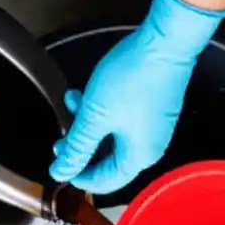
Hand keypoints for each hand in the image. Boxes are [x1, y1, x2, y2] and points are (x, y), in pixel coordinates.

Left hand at [49, 0, 224, 193]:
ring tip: (71, 103)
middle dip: (81, 146)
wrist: (164, 42)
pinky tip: (86, 93)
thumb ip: (77, 148)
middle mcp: (150, 146)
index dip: (79, 176)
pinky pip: (122, 119)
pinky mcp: (152, 108)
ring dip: (88, 123)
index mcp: (139, 156)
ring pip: (112, 136)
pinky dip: (102, 111)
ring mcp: (153, 126)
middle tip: (61, 137)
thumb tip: (61, 172)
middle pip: (108, 160)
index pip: (106, 182)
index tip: (60, 166)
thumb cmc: (134, 78)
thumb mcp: (95, 116)